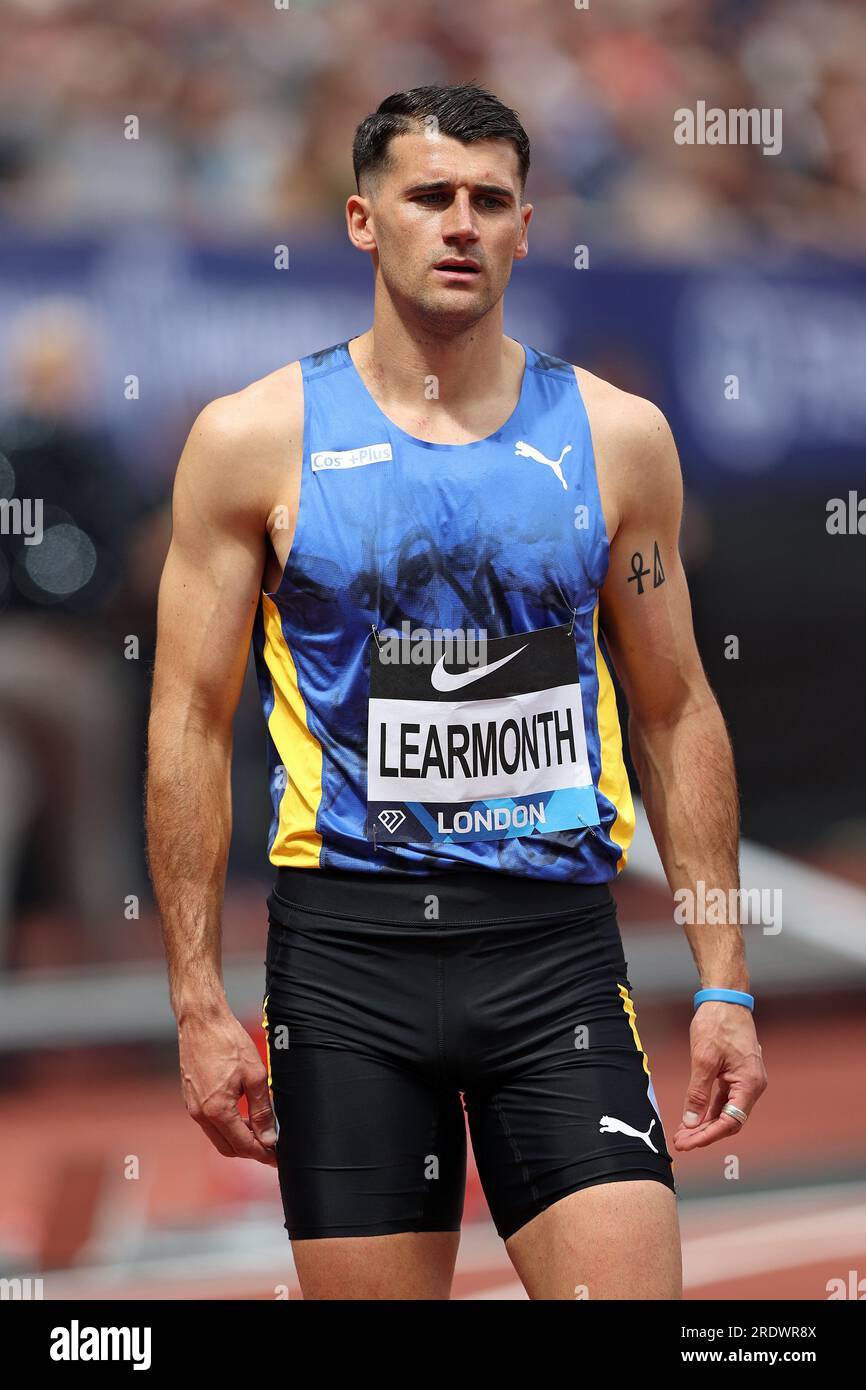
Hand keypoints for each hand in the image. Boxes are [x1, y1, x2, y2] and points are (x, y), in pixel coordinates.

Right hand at [178, 1006, 278, 1165]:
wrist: (201, 1020)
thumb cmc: (228, 1042)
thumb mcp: (254, 1075)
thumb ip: (262, 1110)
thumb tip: (269, 1138)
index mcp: (217, 1111)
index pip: (243, 1145)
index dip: (263, 1154)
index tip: (278, 1157)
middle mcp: (200, 1114)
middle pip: (228, 1148)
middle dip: (250, 1151)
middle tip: (272, 1148)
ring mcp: (192, 1107)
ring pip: (218, 1137)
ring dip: (238, 1139)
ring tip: (261, 1131)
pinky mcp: (190, 1098)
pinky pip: (210, 1123)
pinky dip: (227, 1127)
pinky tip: (242, 1116)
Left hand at [672, 1001, 766, 1151]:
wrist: (725, 999)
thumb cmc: (717, 1024)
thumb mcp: (703, 1059)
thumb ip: (698, 1093)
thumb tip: (691, 1122)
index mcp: (750, 1083)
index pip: (730, 1121)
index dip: (708, 1135)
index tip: (688, 1143)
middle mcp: (753, 1085)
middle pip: (729, 1120)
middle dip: (704, 1133)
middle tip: (681, 1142)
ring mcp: (746, 1080)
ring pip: (725, 1111)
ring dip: (705, 1123)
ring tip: (683, 1133)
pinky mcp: (737, 1074)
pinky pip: (723, 1099)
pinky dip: (708, 1109)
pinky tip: (693, 1117)